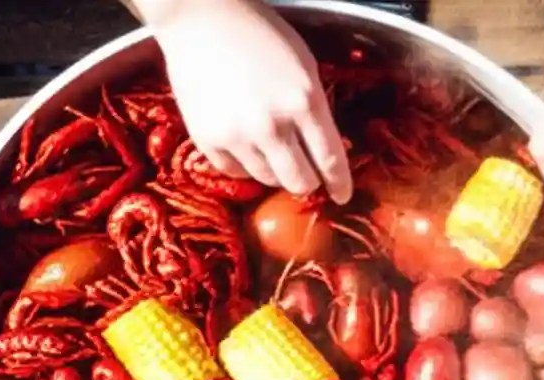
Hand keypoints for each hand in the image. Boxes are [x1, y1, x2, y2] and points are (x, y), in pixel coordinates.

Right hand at [149, 0, 351, 203]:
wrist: (201, 19)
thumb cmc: (258, 34)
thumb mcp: (303, 65)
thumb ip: (314, 107)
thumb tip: (323, 148)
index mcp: (304, 101)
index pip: (330, 160)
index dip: (339, 184)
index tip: (342, 196)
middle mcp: (273, 125)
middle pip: (299, 182)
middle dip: (306, 181)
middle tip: (304, 173)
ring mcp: (238, 136)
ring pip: (267, 180)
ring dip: (274, 170)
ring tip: (269, 147)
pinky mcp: (208, 140)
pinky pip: (235, 172)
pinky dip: (244, 165)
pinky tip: (244, 144)